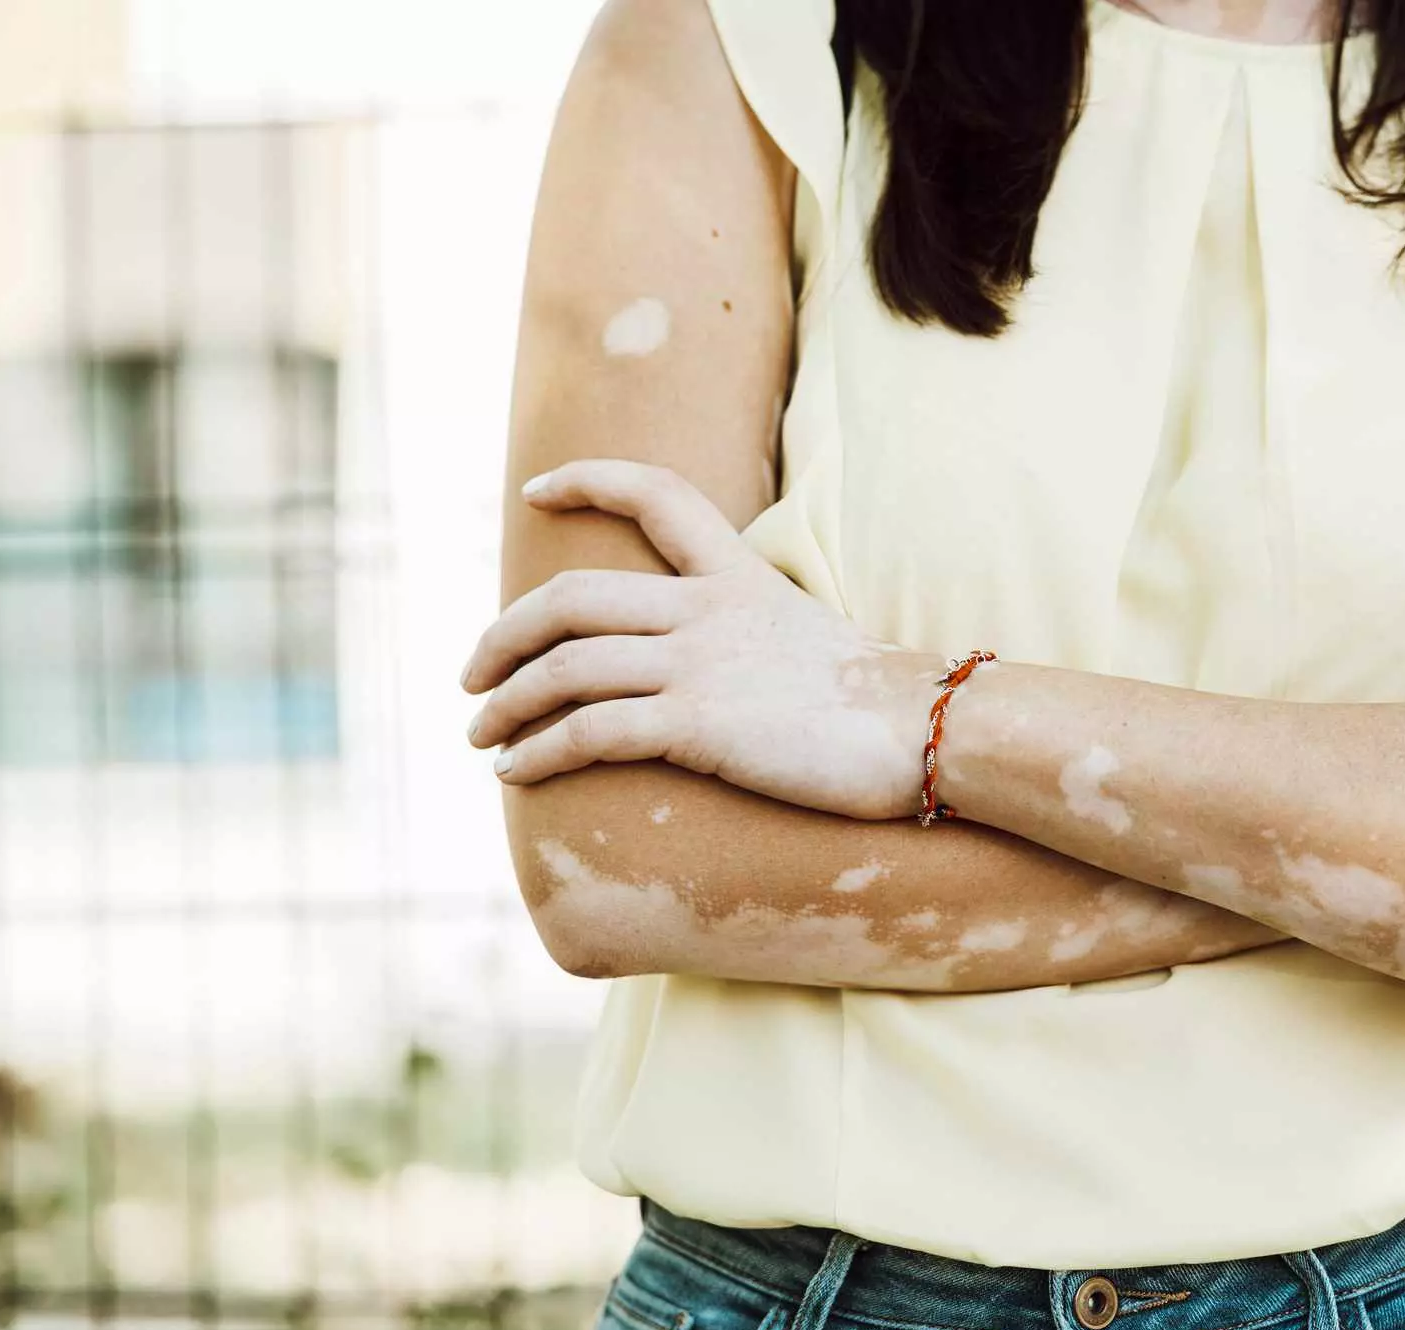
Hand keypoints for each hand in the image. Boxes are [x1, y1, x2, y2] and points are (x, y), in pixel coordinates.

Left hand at [461, 460, 945, 817]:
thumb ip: (757, 635)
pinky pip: (590, 732)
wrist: (931, 731)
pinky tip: (514, 773)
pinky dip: (538, 751)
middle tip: (473, 674)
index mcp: (739, 576)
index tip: (537, 490)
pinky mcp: (698, 725)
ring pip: (566, 667)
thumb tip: (725, 668)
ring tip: (480, 734)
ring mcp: (700, 665)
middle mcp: (708, 610)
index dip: (588, 480)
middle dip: (503, 636)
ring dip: (506, 704)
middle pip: (571, 598)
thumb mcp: (812, 639)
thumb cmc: (885, 704)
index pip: (655, 495)